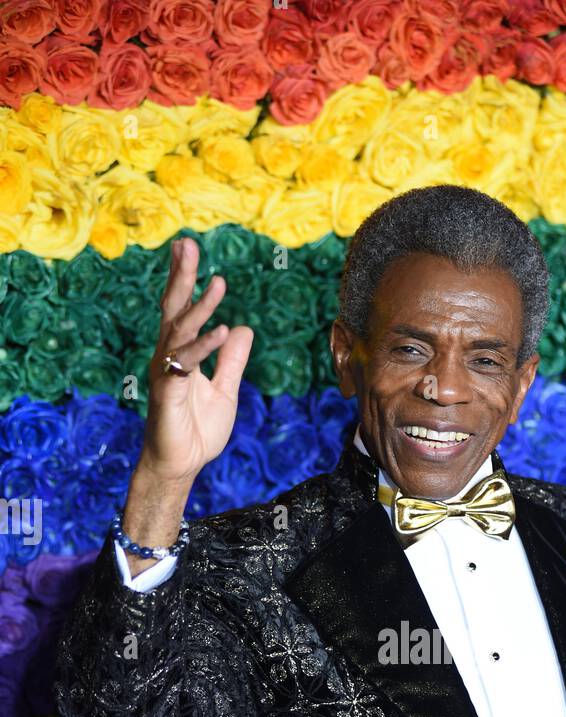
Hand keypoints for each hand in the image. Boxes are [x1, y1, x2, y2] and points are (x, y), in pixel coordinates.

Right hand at [141, 235, 253, 483]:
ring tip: (218, 283)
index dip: (185, 280)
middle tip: (187, 244)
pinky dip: (204, 346)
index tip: (187, 249)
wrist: (180, 465)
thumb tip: (241, 329)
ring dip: (200, 306)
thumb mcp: (225, 390)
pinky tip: (221, 330)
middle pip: (174, 309)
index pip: (182, 310)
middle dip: (181, 277)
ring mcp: (166, 373)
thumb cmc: (196, 430)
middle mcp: (169, 357)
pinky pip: (186, 363)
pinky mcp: (168, 392)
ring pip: (180, 331)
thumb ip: (231, 361)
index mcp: (181, 354)